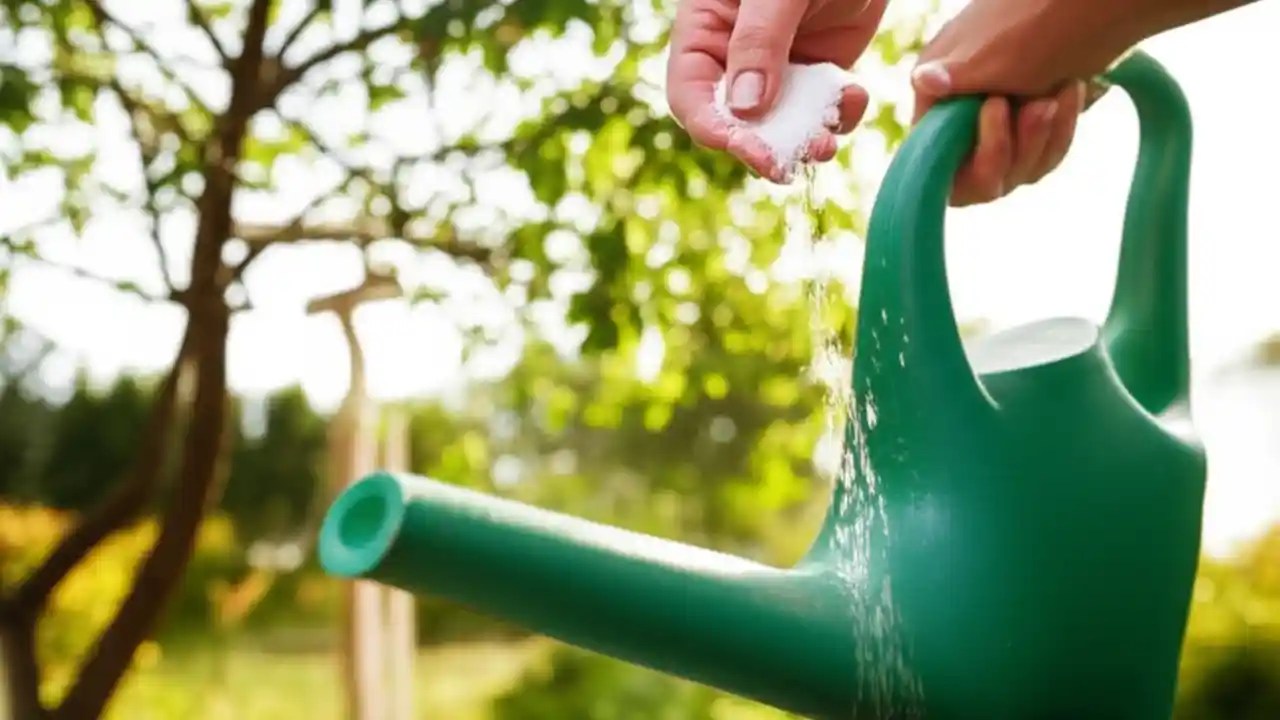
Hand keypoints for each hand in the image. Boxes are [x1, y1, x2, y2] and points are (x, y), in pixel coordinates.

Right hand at [666, 0, 888, 181]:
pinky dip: (838, 116)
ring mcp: (777, 67)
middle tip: (787, 167)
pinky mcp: (817, 72)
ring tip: (828, 144)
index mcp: (704, 30)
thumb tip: (744, 111)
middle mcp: (734, 56)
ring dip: (802, 141)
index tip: (748, 150)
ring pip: (777, 125)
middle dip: (760, 146)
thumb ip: (759, 43)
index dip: (714, 129)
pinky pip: (819, 111)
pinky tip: (854, 95)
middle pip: (732, 121)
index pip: (691, 94)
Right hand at [910, 0, 1141, 205]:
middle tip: (1035, 108)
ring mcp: (1002, 119)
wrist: (1095, 6)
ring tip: (1055, 96)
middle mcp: (963, 109)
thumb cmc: (1036, 24)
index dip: (960, 160)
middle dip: (1009, 151)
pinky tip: (1072, 94)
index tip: (993, 127)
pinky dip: (1059, 132)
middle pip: (976, 171)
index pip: (932, 154)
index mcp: (939, 91)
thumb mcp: (989, 57)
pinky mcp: (1034, 124)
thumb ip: (951, 79)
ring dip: (1038, 140)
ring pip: (1014, 168)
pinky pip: (1040, 155)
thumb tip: (921, 78)